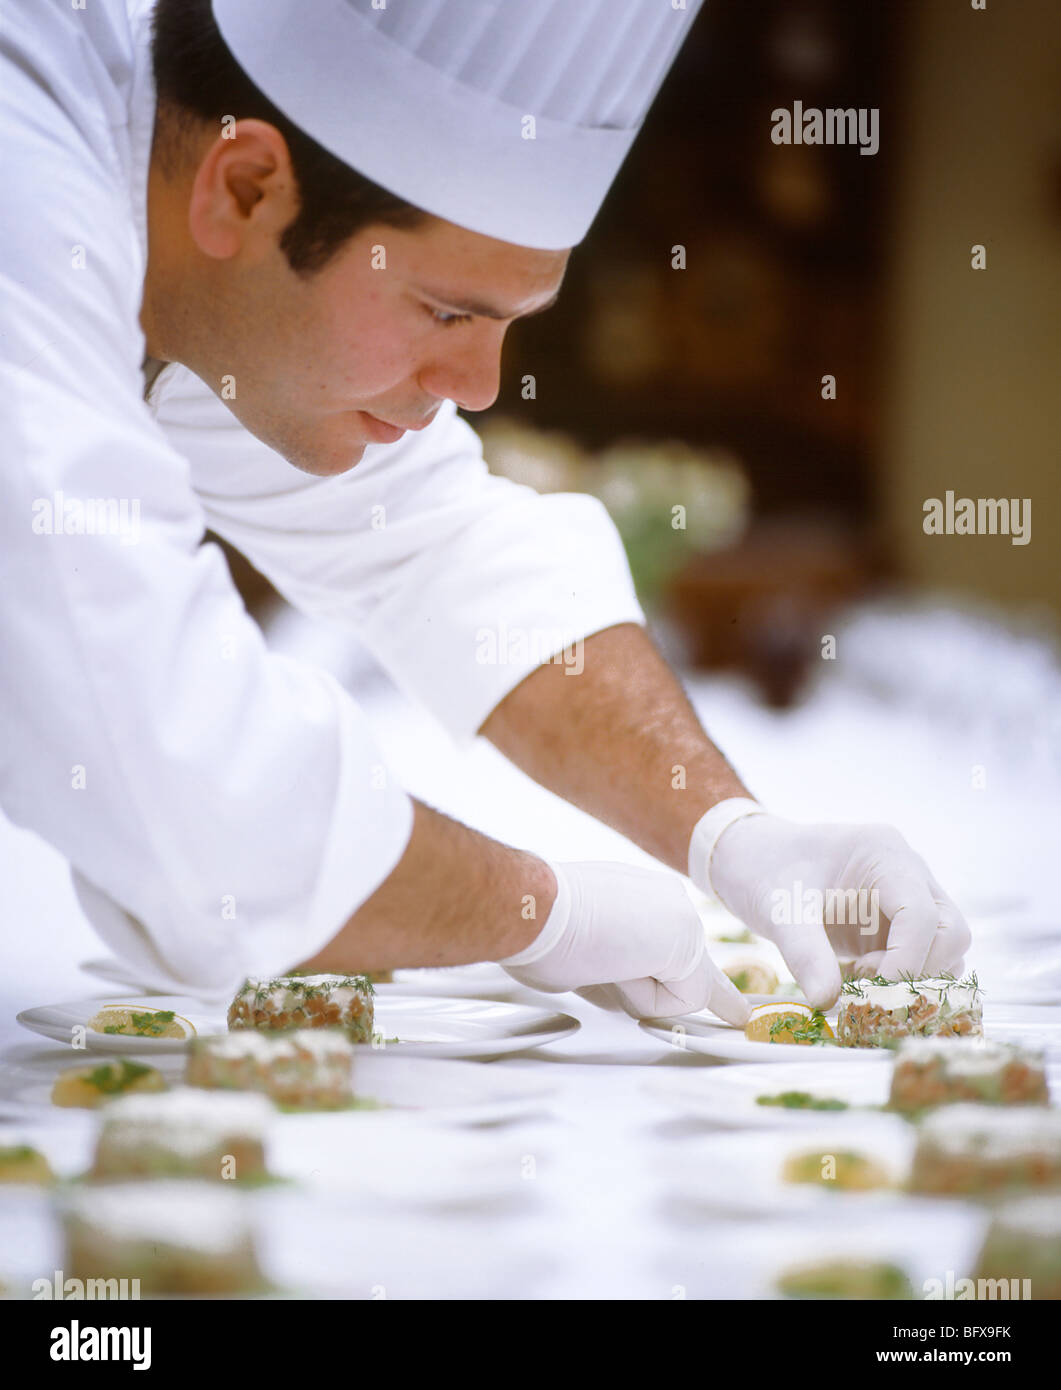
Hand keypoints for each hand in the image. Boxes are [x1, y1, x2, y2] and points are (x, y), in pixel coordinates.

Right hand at [500, 860, 749, 1023]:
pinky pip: (679, 1002)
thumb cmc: (537, 929)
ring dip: (634, 993)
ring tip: (596, 958)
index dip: (712, 989)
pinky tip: (614, 963)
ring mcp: (682, 916)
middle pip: (681, 979)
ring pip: (677, 991)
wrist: (530, 906)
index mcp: (644, 898)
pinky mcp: (686, 941)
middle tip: (615, 968)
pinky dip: (644, 998)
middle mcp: (669, 900)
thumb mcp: (587, 955)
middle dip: (649, 995)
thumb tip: (637, 1001)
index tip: (737, 1011)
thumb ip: (622, 974)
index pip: (683, 952)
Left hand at [689, 800, 970, 1009]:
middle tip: (866, 985)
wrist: (752, 859)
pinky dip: (904, 978)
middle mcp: (908, 871)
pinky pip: (925, 956)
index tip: (871, 990)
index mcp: (883, 853)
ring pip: (946, 948)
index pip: (921, 913)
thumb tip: (829, 1002)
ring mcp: (907, 896)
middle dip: (918, 969)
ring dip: (914, 977)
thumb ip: (805, 953)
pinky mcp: (897, 923)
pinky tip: (860, 980)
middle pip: (950, 930)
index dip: (906, 960)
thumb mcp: (778, 909)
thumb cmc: (764, 870)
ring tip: (858, 979)